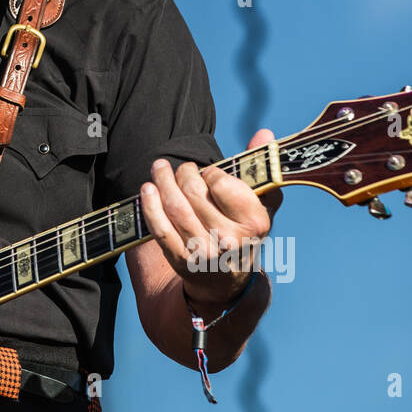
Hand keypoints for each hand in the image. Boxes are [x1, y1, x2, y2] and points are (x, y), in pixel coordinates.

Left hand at [139, 129, 282, 310]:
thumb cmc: (244, 232)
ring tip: (158, 168)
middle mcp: (230, 239)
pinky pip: (160, 228)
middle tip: (180, 167)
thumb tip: (264, 132)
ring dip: (162, 182)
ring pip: (175, 207)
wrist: (228, 279)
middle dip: (182, 173)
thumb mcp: (260, 204)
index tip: (207, 171)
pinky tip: (147, 189)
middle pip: (194, 193)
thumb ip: (260, 169)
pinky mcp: (182, 260)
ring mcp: (205, 252)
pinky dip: (150, 206)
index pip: (221, 183)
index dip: (210, 172)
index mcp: (255, 223)